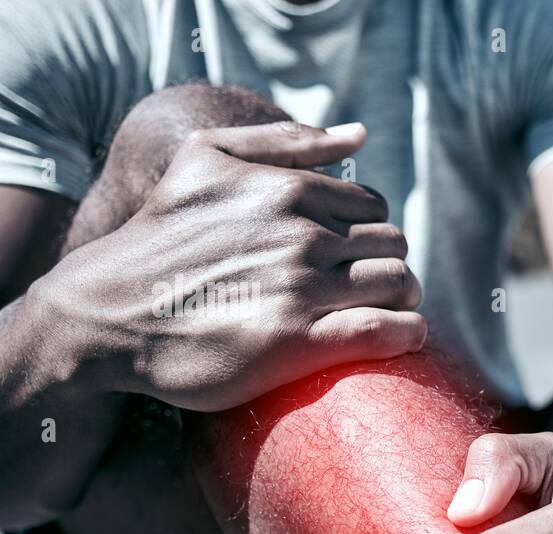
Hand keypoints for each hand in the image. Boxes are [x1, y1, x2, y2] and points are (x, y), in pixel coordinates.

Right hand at [31, 120, 424, 411]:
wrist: (106, 314)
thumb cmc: (160, 238)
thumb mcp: (202, 159)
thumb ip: (283, 141)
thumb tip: (358, 134)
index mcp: (286, 190)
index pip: (375, 208)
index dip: (368, 235)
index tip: (349, 258)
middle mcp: (300, 234)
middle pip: (393, 246)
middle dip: (386, 266)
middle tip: (362, 291)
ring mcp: (300, 287)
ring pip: (399, 286)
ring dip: (401, 301)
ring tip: (376, 315)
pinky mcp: (296, 342)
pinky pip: (386, 331)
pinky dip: (407, 334)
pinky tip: (399, 339)